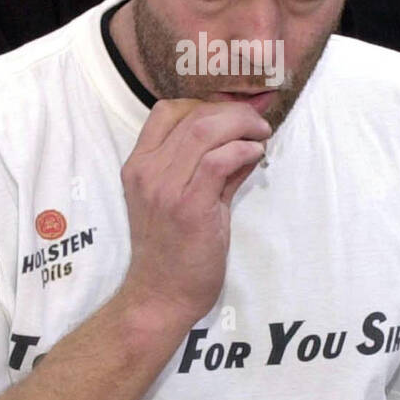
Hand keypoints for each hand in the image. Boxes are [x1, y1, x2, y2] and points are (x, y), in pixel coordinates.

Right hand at [119, 98, 270, 326]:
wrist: (161, 296)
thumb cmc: (172, 252)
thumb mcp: (182, 201)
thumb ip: (211, 169)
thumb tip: (245, 141)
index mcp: (139, 166)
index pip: (166, 111)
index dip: (204, 103)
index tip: (231, 114)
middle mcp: (147, 171)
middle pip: (192, 115)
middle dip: (233, 112)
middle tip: (258, 123)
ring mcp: (165, 188)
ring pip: (205, 131)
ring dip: (242, 126)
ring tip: (261, 135)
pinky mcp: (189, 207)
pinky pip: (219, 161)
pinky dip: (242, 150)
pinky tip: (255, 155)